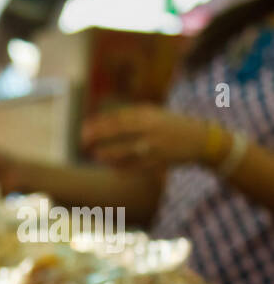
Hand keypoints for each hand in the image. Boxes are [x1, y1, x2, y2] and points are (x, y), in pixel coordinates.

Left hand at [81, 106, 212, 169]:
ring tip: (96, 156)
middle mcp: (152, 127)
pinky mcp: (161, 160)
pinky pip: (138, 166)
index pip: (119, 116)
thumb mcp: (153, 115)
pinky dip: (123, 168)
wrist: (202, 139)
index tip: (83, 129)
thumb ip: (130, 117)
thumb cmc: (170, 125)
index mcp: (149, 114)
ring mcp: (156, 144)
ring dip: (109, 154)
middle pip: (120, 130)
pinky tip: (112, 169)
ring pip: (128, 150)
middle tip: (83, 142)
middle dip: (99, 136)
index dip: (99, 123)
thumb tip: (101, 122)